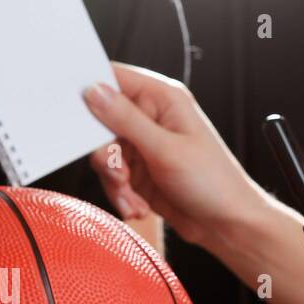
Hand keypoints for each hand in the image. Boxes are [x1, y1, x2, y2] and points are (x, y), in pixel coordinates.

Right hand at [82, 62, 257, 243]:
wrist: (226, 225)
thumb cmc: (212, 182)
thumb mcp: (164, 149)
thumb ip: (126, 119)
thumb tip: (94, 91)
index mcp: (162, 99)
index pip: (115, 78)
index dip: (92, 91)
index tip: (77, 116)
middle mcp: (150, 118)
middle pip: (101, 123)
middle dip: (104, 153)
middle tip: (118, 172)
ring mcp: (143, 145)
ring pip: (103, 155)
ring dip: (113, 180)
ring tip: (132, 196)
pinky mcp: (138, 171)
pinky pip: (112, 178)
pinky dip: (120, 194)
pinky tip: (137, 205)